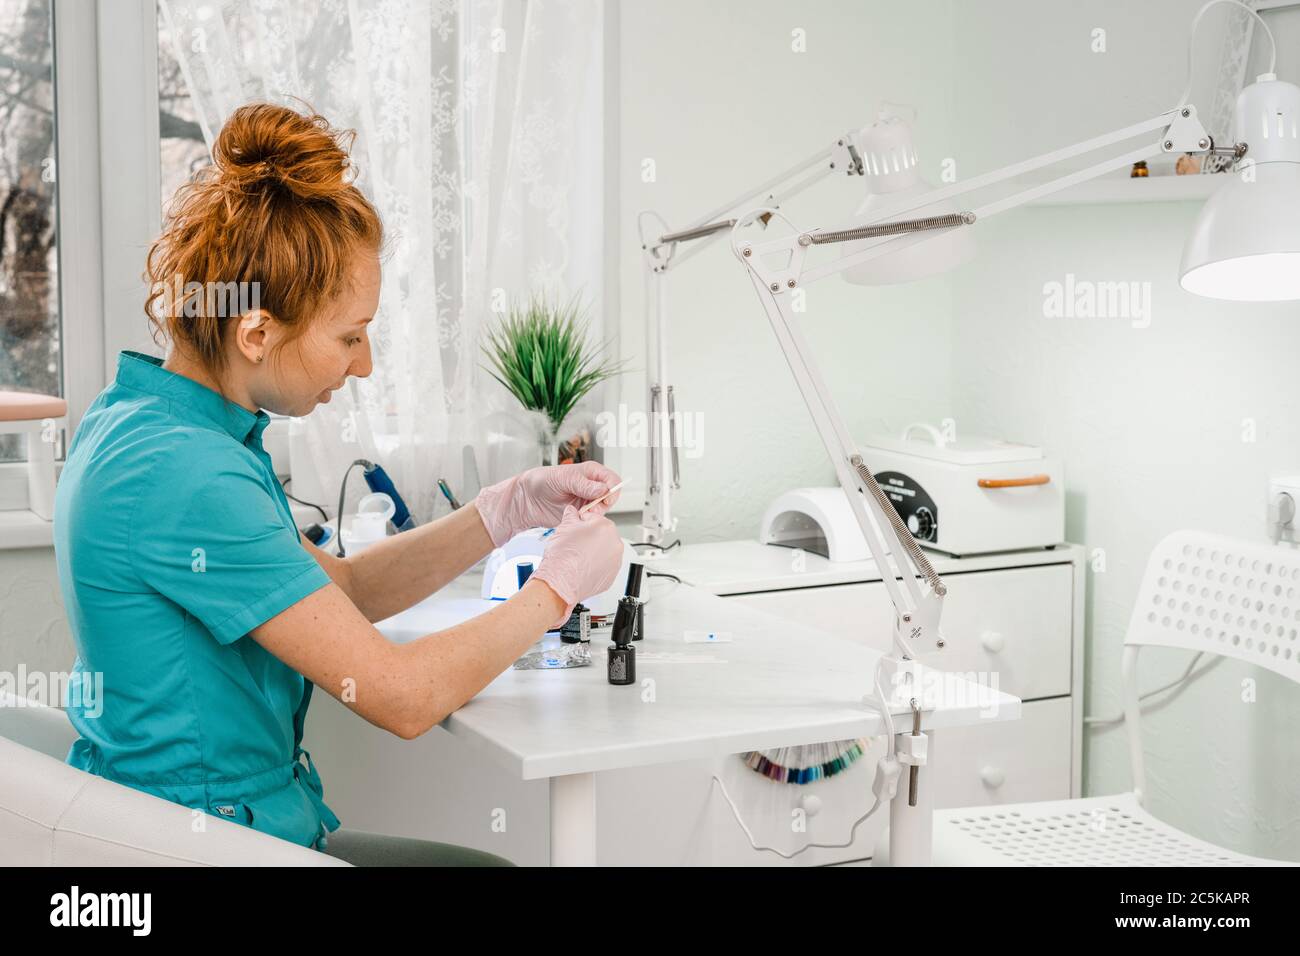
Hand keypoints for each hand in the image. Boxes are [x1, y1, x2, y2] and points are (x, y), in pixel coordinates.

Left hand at [474, 461, 621, 548]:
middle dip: (605, 504)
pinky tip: (577, 518)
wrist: (528, 499)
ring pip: (603, 510)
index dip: (613, 489)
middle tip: (592, 509)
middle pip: (611, 497)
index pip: (613, 480)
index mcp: (591, 473)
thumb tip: (603, 489)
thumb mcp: (563, 478)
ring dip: (595, 514)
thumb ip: (584, 484)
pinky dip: (587, 521)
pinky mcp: (581, 515)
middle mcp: (592, 487)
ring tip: (582, 514)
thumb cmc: (542, 481)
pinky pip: (591, 520)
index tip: (606, 498)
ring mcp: (587, 502)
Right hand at [529, 505, 623, 627]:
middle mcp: (615, 544)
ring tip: (577, 557)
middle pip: (601, 535)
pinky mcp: (611, 577)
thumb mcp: (564, 526)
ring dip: (593, 552)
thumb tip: (572, 512)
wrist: (561, 581)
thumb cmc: (563, 556)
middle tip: (575, 544)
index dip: (580, 523)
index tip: (574, 529)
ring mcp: (615, 562)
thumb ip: (571, 515)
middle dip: (589, 537)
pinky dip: (595, 567)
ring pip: (604, 552)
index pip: (593, 518)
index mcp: (606, 527)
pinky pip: (603, 567)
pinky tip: (582, 567)